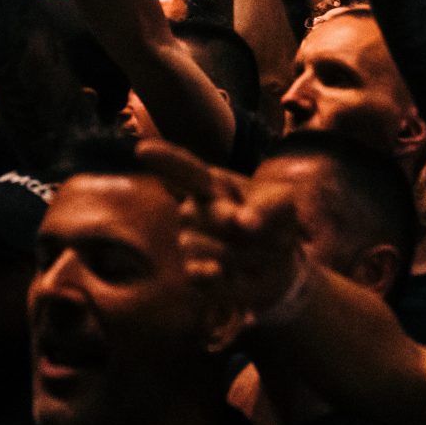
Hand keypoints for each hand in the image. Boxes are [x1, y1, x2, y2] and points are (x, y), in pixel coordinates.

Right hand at [136, 141, 307, 322]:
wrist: (281, 264)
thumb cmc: (276, 223)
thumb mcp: (283, 204)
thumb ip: (267, 207)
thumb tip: (244, 223)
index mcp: (211, 185)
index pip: (185, 170)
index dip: (166, 160)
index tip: (142, 150)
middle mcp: (193, 211)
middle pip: (215, 215)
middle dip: (249, 226)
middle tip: (271, 232)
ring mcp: (190, 242)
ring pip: (214, 248)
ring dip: (250, 254)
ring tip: (262, 256)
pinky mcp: (195, 273)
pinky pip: (196, 274)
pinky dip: (208, 273)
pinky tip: (217, 272)